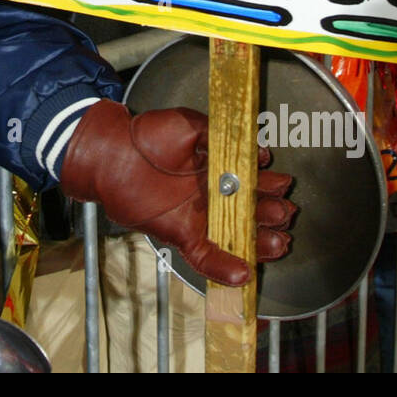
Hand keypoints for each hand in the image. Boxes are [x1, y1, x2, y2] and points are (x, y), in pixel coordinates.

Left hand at [59, 101, 295, 286]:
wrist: (110, 153)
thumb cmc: (144, 136)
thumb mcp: (186, 124)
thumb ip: (216, 133)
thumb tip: (250, 145)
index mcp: (212, 168)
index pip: (248, 180)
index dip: (268, 183)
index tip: (283, 183)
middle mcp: (207, 194)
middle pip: (246, 209)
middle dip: (270, 214)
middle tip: (287, 214)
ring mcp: (194, 216)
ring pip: (232, 235)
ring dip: (256, 242)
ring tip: (279, 243)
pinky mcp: (178, 232)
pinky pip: (204, 254)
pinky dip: (223, 266)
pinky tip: (244, 272)